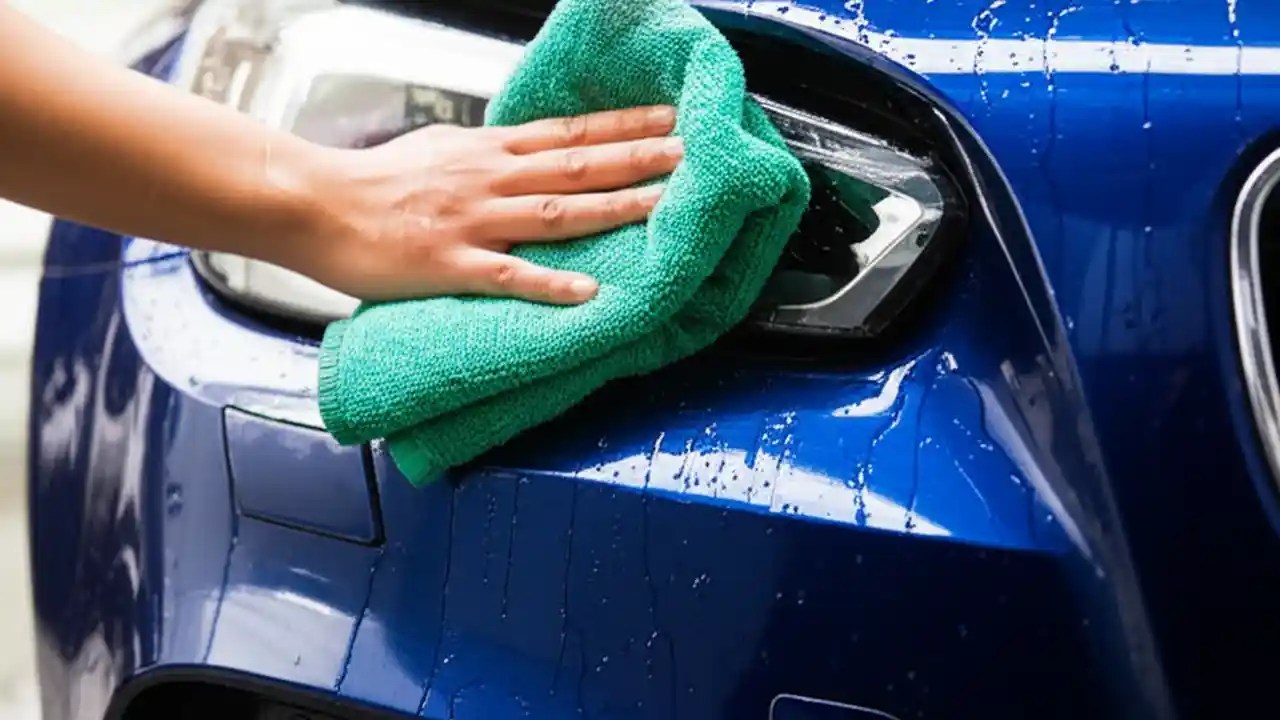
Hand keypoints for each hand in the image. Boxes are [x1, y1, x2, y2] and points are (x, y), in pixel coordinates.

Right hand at [294, 105, 681, 304]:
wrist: (317, 203)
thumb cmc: (376, 181)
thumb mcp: (442, 149)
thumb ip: (492, 154)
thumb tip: (530, 150)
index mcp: (489, 151)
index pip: (570, 133)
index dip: (624, 126)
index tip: (670, 121)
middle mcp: (490, 178)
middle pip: (577, 166)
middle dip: (637, 158)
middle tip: (691, 154)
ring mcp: (473, 221)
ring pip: (555, 212)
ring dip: (612, 208)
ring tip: (661, 207)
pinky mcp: (450, 264)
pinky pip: (507, 276)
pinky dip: (548, 284)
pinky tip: (587, 292)